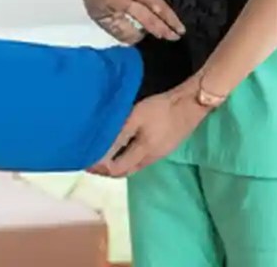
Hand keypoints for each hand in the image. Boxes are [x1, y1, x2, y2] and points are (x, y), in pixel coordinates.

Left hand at [88, 79, 210, 178]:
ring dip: (118, 164)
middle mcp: (151, 159)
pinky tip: (122, 147)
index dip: (101, 169)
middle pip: (125, 172)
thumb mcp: (136, 117)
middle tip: (92, 160)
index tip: (87, 161)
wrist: (190, 104)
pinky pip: (141, 160)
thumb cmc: (161, 109)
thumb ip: (119, 133)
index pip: (117, 170)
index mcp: (143, 152)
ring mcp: (159, 155)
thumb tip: (101, 147)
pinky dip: (128, 158)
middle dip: (107, 170)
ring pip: (134, 166)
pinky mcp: (164, 148)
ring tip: (103, 153)